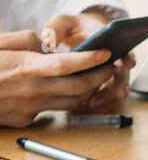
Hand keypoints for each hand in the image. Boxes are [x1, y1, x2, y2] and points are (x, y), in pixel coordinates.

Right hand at [0, 31, 114, 127]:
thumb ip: (26, 39)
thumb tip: (48, 42)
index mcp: (25, 67)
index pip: (66, 64)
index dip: (89, 60)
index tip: (108, 53)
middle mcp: (31, 89)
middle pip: (79, 87)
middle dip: (101, 77)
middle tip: (110, 68)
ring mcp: (29, 108)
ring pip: (71, 103)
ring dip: (88, 92)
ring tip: (96, 80)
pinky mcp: (24, 120)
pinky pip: (51, 111)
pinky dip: (64, 102)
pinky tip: (68, 93)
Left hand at [40, 11, 134, 109]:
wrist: (82, 32)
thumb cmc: (74, 27)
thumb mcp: (64, 22)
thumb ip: (55, 29)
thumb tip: (47, 44)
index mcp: (110, 41)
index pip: (124, 46)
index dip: (129, 56)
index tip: (129, 63)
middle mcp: (115, 56)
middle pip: (124, 71)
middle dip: (120, 84)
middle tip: (117, 93)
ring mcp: (111, 69)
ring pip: (116, 85)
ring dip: (108, 95)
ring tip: (94, 103)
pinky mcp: (104, 80)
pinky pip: (106, 91)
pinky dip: (99, 98)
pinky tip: (87, 104)